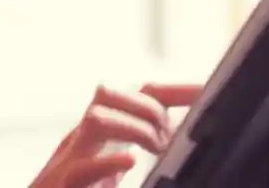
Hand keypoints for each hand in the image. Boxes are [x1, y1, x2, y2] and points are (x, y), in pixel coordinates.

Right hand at [29, 83, 202, 187]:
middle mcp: (83, 138)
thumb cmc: (82, 186)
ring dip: (132, 130)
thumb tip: (180, 141)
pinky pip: (81, 168)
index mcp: (102, 133)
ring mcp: (69, 159)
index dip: (173, 90)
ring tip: (154, 147)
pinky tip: (129, 162)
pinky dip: (107, 163)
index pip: (139, 96)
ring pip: (96, 120)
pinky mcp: (61, 184)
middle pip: (110, 95)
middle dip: (147, 109)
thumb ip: (144, 147)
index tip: (206, 91)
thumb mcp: (114, 167)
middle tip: (168, 139)